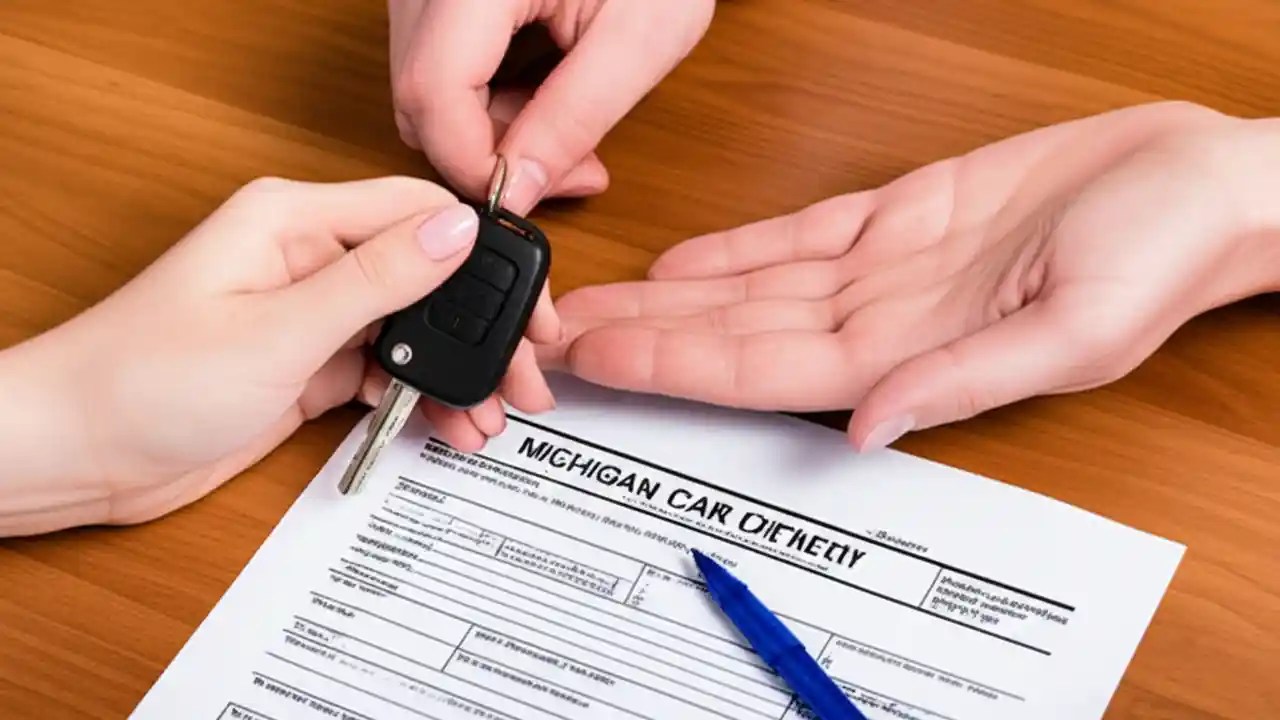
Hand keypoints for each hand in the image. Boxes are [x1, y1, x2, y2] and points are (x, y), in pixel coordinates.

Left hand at [0, 177, 555, 534]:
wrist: (77, 454)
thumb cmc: (142, 379)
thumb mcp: (278, 329)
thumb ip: (376, 280)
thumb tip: (455, 232)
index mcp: (293, 220)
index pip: (413, 210)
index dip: (481, 253)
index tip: (527, 301)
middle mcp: (306, 258)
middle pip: (423, 275)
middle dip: (478, 326)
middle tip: (524, 372)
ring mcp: (308, 314)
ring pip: (409, 328)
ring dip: (452, 369)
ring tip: (488, 413)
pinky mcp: (305, 363)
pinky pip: (381, 368)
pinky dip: (416, 394)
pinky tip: (444, 419)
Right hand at [388, 0, 714, 210]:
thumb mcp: (642, 37)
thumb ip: (575, 117)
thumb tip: (516, 192)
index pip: (434, 90)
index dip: (473, 163)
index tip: (526, 198)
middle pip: (416, 95)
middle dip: (485, 153)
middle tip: (571, 164)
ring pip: (420, 87)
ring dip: (485, 129)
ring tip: (562, 117)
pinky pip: (433, 64)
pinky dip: (480, 97)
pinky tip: (538, 86)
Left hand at [545, 102, 1279, 449]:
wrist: (1199, 184)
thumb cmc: (1159, 257)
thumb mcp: (1074, 331)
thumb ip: (963, 380)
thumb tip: (871, 423)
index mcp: (911, 351)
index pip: (762, 367)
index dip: (675, 363)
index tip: (600, 357)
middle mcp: (882, 315)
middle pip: (735, 331)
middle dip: (646, 334)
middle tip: (557, 333)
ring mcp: (886, 267)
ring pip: (751, 284)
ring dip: (672, 296)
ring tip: (596, 302)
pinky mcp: (902, 215)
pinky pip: (797, 237)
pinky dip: (735, 249)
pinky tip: (682, 262)